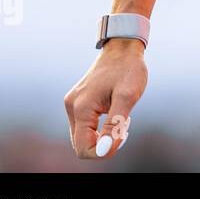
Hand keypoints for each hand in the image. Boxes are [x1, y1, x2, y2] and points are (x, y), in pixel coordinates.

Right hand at [63, 39, 147, 159]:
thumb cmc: (128, 69)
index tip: (123, 135)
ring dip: (102, 134)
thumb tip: (105, 151)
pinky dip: (99, 126)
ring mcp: (72, 103)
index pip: (84, 148)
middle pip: (81, 144)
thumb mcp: (127, 97)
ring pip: (83, 135)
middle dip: (103, 143)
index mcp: (81, 108)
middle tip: (124, 125)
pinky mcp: (77, 101)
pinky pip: (85, 124)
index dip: (104, 151)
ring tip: (121, 116)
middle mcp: (71, 107)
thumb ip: (115, 125)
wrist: (123, 47)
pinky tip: (115, 111)